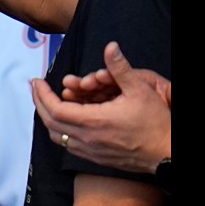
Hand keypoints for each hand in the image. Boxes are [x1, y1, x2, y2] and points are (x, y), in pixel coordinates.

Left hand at [31, 41, 171, 174]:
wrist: (168, 153)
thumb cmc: (156, 124)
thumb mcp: (139, 90)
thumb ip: (120, 68)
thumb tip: (110, 47)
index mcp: (94, 121)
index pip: (55, 108)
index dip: (42, 94)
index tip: (37, 82)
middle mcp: (88, 139)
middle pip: (50, 123)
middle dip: (39, 103)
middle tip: (36, 89)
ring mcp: (91, 151)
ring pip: (58, 137)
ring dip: (48, 118)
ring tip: (46, 103)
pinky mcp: (96, 158)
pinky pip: (69, 146)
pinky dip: (60, 131)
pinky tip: (64, 121)